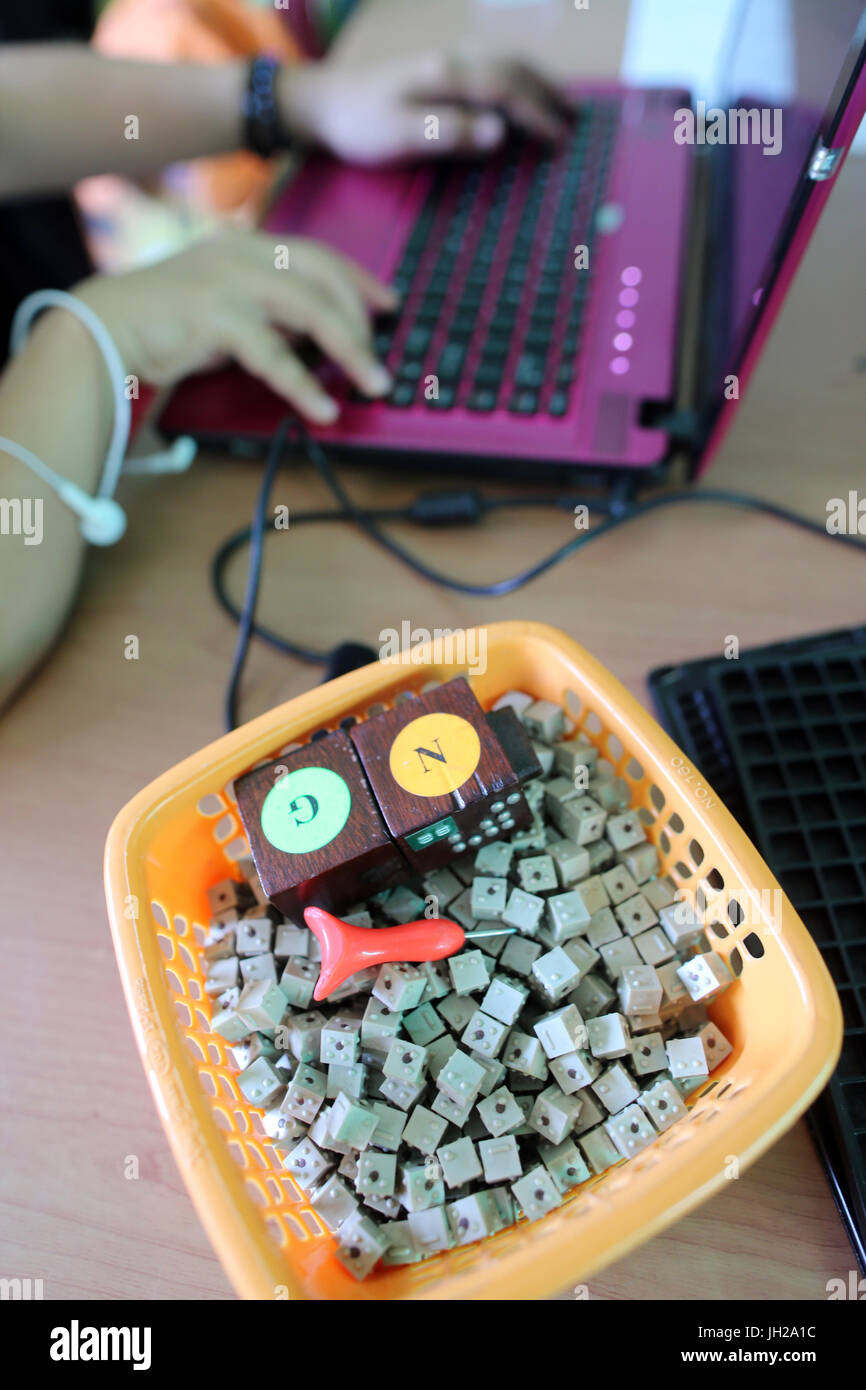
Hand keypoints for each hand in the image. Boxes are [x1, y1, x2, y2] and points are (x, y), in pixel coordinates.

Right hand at [74, 232, 397, 423]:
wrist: (107, 326)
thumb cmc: (169, 322)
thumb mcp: (230, 306)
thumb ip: (272, 312)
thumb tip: (321, 335)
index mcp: (249, 245)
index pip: (320, 255)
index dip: (360, 280)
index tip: (390, 304)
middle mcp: (243, 253)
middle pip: (324, 279)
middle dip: (362, 321)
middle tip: (383, 359)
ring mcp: (228, 280)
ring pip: (310, 310)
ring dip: (350, 350)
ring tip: (372, 383)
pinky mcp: (213, 314)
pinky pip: (273, 353)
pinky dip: (303, 384)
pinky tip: (321, 409)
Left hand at [279, 51, 573, 165]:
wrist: (322, 102)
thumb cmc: (358, 124)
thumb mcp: (399, 135)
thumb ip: (449, 133)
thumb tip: (499, 132)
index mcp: (446, 76)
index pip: (505, 90)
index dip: (537, 114)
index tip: (561, 140)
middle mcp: (452, 63)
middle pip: (513, 68)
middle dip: (548, 91)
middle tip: (576, 117)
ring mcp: (445, 65)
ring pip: (503, 65)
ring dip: (536, 82)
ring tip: (561, 103)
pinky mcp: (438, 74)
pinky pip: (489, 72)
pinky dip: (515, 82)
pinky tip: (519, 97)